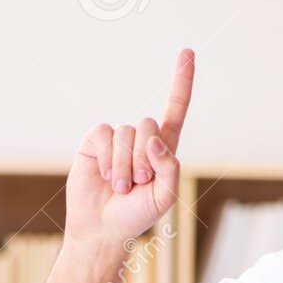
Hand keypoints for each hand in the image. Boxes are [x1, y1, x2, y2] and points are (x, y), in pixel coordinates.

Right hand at [65, 48, 193, 247]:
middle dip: (144, 158)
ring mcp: (118, 139)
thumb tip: (155, 140)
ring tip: (120, 187)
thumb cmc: (136, 215)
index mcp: (164, 149)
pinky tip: (102, 175)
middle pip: (150, 125)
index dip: (181, 81)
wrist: (103, 229)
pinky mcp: (95, 141)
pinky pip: (104, 134)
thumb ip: (170, 168)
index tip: (186, 53)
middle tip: (137, 184)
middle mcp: (141, 139)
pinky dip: (106, 158)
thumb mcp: (165, 197)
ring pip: (127, 133)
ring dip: (123, 166)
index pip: (176, 109)